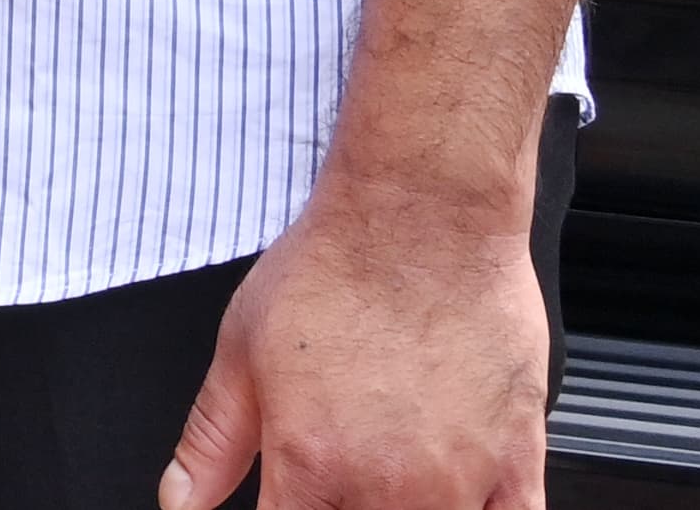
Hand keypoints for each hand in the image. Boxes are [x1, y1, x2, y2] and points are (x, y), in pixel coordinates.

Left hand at [160, 175, 550, 508]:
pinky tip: (451, 497)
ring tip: (385, 474)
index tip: (285, 501)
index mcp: (312, 465)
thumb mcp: (239, 349)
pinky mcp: (520, 468)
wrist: (422, 218)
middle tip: (334, 471)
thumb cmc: (337, 270)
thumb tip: (179, 502)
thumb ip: (210, 442)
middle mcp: (388, 489)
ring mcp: (460, 485)